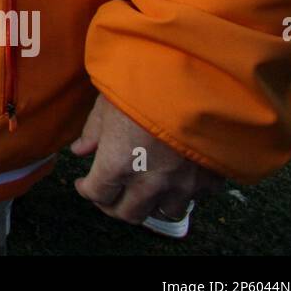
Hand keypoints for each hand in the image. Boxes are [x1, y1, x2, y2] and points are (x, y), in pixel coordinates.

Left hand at [71, 93, 222, 224]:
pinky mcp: (209, 178)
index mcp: (118, 164)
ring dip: (151, 204)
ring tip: (143, 190)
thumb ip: (93, 131)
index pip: (98, 194)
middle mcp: (150, 182)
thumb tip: (81, 150)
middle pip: (128, 214)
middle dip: (114, 205)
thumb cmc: (143, 84)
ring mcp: (183, 184)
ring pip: (164, 212)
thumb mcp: (108, 102)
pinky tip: (176, 177)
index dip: (87, 190)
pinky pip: (196, 197)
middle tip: (109, 193)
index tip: (84, 184)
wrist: (196, 77)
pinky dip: (184, 192)